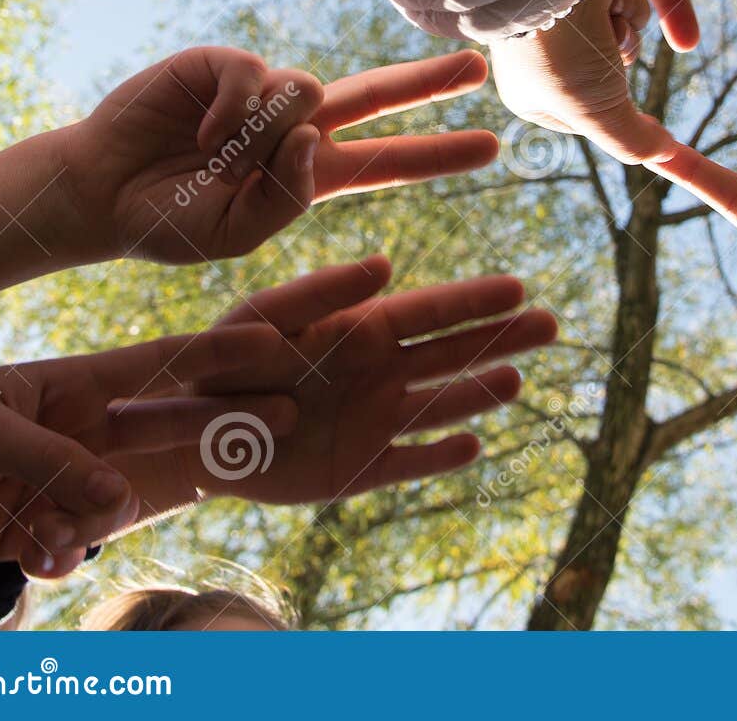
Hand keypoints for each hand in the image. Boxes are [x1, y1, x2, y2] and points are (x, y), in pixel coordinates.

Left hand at [0, 322, 292, 571]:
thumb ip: (56, 462)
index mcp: (71, 385)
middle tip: (281, 423)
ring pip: (118, 506)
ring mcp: (60, 481)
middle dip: (216, 430)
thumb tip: (119, 502)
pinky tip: (35, 556)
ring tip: (51, 534)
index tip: (274, 345)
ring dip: (97, 525)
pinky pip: (77, 548)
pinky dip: (61, 558)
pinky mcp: (33, 529)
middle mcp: (79, 431)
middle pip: (164, 429)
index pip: (159, 364)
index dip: (218, 355)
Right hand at [64, 48, 498, 265]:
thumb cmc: (169, 222)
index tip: (492, 146)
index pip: (388, 161)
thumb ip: (288, 196)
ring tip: (220, 160)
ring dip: (268, 133)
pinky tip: (203, 136)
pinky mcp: (227, 65)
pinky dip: (234, 111)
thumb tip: (319, 133)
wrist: (100, 195)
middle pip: (378, 94)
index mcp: (311, 174)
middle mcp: (297, 128)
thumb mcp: (237, 234)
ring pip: (308, 91)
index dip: (437, 153)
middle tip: (479, 66)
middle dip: (428, 80)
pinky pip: (259, 75)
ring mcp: (264, 94)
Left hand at [64, 257, 557, 579]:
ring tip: (518, 381)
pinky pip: (407, 465)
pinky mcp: (357, 471)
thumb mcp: (262, 319)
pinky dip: (438, 459)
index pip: (430, 312)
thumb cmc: (219, 364)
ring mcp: (374, 422)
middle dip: (501, 339)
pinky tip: (473, 448)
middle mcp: (380, 373)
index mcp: (360, 330)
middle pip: (453, 354)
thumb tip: (385, 265)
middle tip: (550, 324)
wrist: (185, 435)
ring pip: (440, 406)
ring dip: (479, 393)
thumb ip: (318, 293)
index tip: (518, 288)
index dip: (473, 301)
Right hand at [491, 0, 696, 163]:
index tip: (648, 124)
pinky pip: (632, 2)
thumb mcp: (598, 111)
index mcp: (531, 91)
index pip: (590, 117)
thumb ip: (631, 141)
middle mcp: (547, 52)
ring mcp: (566, 14)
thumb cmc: (560, 49)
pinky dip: (629, 0)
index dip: (617, 115)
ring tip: (599, 15)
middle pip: (614, 73)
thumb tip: (664, 154)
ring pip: (627, 35)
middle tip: (600, 52)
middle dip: (618, 61)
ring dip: (624, 28)